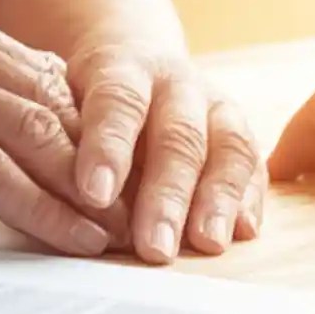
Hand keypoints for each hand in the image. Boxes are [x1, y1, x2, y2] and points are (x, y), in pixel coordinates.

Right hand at [0, 0, 124, 255]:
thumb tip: (48, 129)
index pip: (45, 78)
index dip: (97, 137)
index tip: (133, 186)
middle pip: (50, 103)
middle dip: (106, 167)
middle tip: (145, 219)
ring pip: (28, 133)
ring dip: (86, 191)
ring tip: (122, 238)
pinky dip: (39, 207)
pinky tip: (73, 238)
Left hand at [69, 43, 265, 263]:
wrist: (135, 66)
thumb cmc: (84, 100)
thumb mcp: (62, 104)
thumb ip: (63, 144)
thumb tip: (65, 206)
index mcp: (123, 67)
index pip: (117, 102)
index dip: (108, 146)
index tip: (96, 195)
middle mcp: (176, 83)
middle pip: (179, 136)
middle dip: (168, 195)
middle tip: (155, 247)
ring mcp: (215, 106)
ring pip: (226, 148)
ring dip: (218, 200)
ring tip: (208, 244)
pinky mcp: (240, 132)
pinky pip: (252, 163)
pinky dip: (249, 197)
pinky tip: (244, 232)